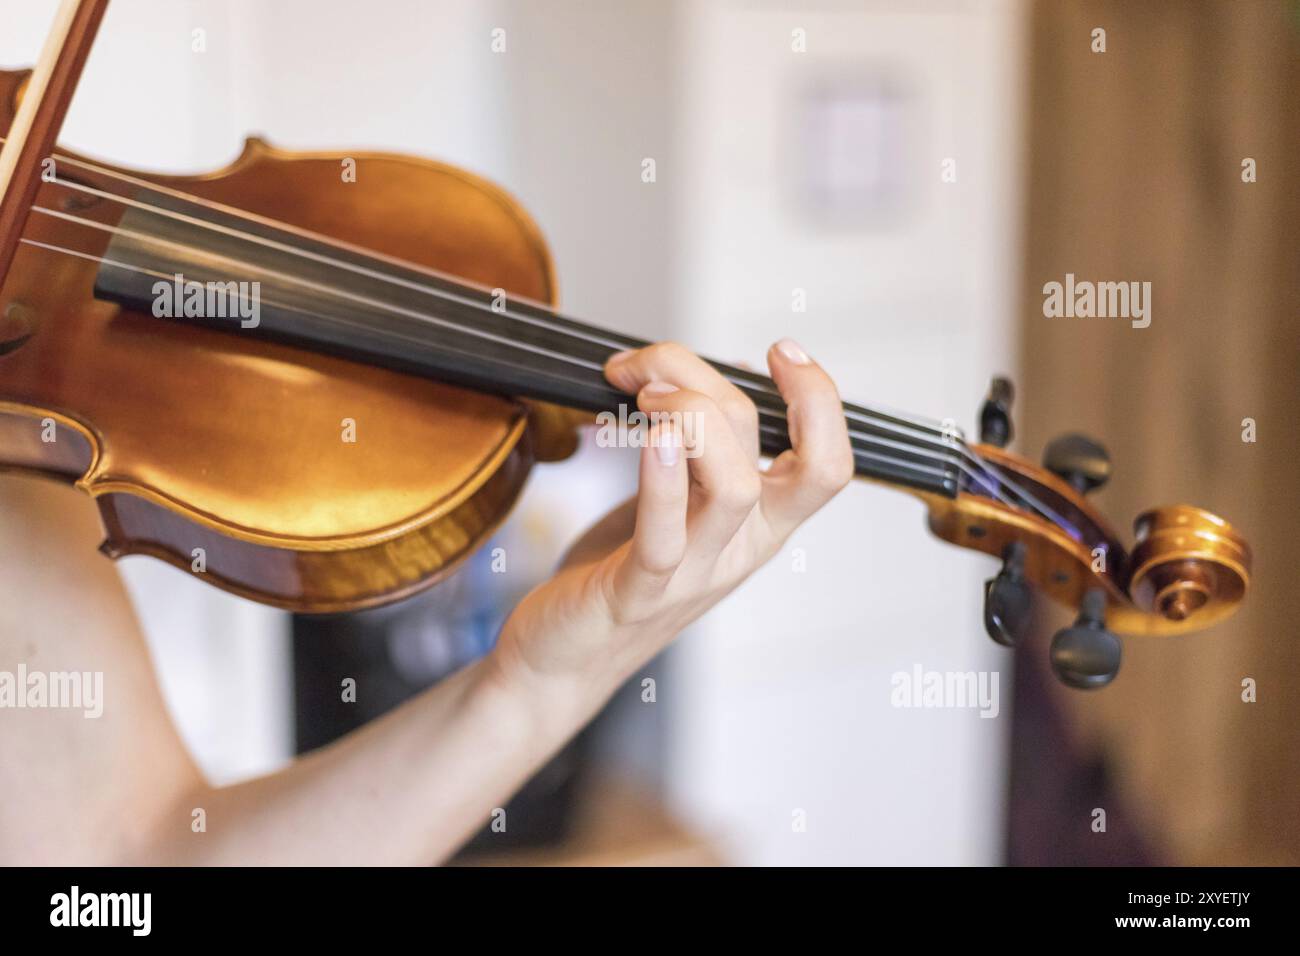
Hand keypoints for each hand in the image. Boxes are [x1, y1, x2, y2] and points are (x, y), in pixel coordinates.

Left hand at [488, 339, 854, 715]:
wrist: (561, 657)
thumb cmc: (616, 570)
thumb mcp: (676, 501)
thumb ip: (708, 447)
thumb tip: (738, 373)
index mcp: (759, 526)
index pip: (830, 464)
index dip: (820, 399)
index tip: (782, 350)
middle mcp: (739, 550)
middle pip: (775, 456)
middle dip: (713, 385)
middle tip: (649, 373)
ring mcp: (692, 576)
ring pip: (735, 490)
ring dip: (691, 421)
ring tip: (641, 400)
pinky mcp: (635, 595)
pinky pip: (663, 540)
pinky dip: (660, 483)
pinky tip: (646, 438)